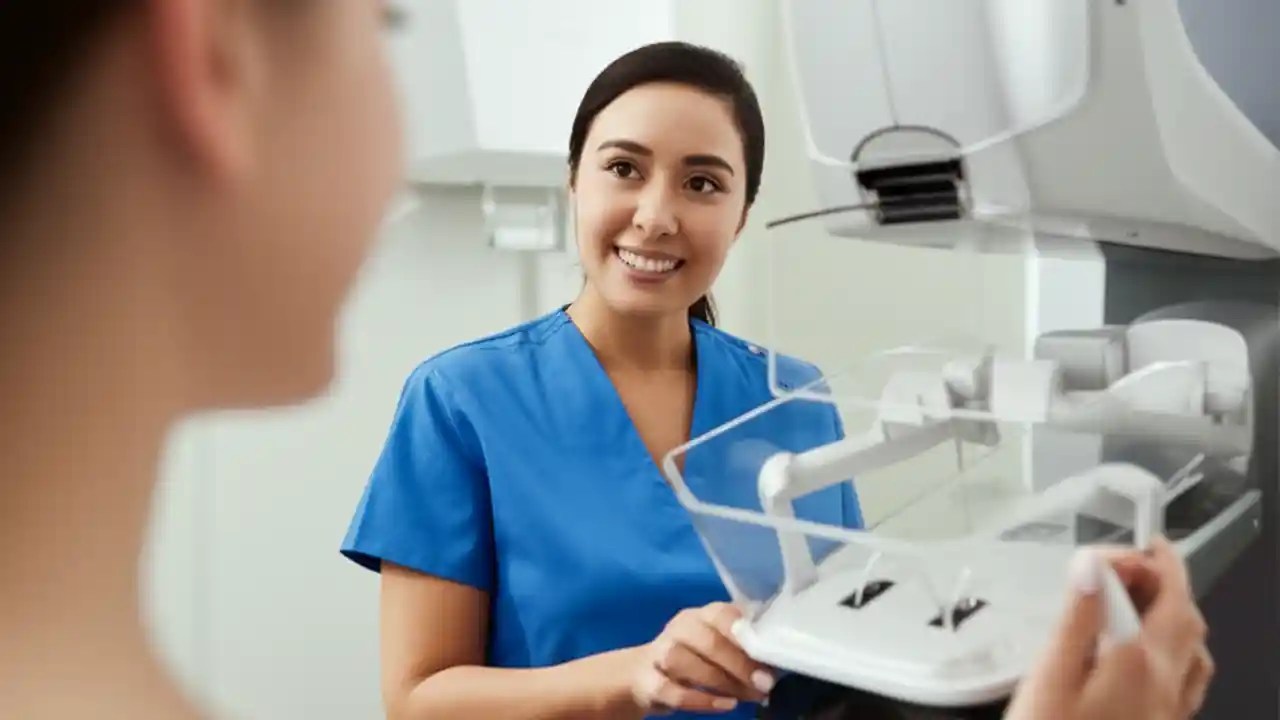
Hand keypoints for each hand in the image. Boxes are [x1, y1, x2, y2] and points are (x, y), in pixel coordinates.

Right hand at [628, 602, 775, 714]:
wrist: (644, 674)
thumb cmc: (694, 659)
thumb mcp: (717, 647)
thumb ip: (742, 649)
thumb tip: (775, 665)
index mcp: (701, 615)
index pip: (722, 613)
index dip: (744, 634)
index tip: (768, 655)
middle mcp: (680, 628)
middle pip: (707, 641)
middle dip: (739, 664)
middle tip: (763, 684)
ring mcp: (660, 653)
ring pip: (685, 662)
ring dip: (720, 682)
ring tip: (746, 696)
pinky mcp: (647, 681)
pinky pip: (672, 690)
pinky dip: (701, 700)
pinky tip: (726, 705)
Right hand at [1004, 536, 1213, 719]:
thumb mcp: (1050, 677)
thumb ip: (1077, 618)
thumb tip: (1093, 563)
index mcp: (1141, 661)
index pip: (1160, 591)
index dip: (1142, 560)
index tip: (1106, 551)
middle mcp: (1168, 683)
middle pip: (1187, 617)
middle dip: (1167, 580)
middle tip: (1131, 562)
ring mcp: (1172, 710)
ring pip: (1195, 648)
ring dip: (1177, 613)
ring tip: (1140, 600)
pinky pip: (1189, 678)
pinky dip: (1178, 648)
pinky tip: (1151, 655)